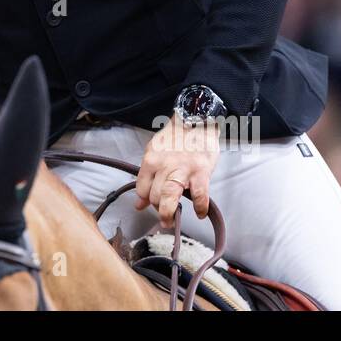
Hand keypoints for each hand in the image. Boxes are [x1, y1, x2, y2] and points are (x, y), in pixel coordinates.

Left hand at [134, 113, 218, 228]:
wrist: (196, 119)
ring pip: (169, 198)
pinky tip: (200, 213)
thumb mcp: (155, 153)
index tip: (151, 204)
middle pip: (154, 196)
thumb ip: (147, 177)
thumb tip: (139, 203)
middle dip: (158, 209)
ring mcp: (182, 169)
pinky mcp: (201, 172)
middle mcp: (163, 166)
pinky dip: (200, 208)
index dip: (145, 200)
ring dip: (169, 214)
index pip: (142, 188)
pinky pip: (199, 196)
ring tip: (171, 221)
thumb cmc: (176, 138)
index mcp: (150, 160)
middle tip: (164, 215)